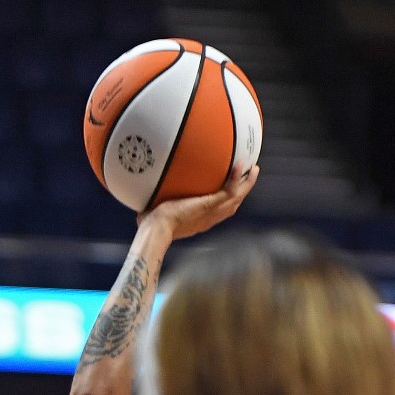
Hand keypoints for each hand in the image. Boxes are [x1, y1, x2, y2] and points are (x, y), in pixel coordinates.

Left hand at [139, 165, 259, 240]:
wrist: (155, 229)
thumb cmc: (151, 226)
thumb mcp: (156, 214)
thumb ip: (154, 206)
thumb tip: (142, 200)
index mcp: (200, 221)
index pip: (218, 212)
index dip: (227, 202)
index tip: (230, 191)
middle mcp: (209, 218)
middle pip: (233, 205)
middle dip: (243, 191)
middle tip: (250, 176)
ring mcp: (212, 212)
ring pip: (237, 197)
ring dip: (247, 183)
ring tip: (253, 168)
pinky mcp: (210, 205)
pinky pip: (229, 189)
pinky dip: (236, 177)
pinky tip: (240, 164)